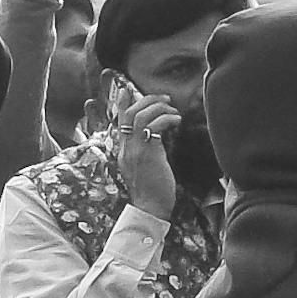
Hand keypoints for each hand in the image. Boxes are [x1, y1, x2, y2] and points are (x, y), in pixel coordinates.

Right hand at [116, 96, 181, 219]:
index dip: (121, 102)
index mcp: (123, 151)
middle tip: (164, 98)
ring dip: (158, 107)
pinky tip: (177, 121)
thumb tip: (155, 137)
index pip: (119, 121)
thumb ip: (145, 150)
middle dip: (147, 100)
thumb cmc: (152, 190)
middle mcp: (126, 148)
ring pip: (140, 116)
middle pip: (129, 113)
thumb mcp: (144, 167)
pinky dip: (167, 119)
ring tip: (172, 110)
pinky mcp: (148, 154)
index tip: (127, 89)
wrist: (150, 208)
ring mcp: (135, 150)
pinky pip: (154, 127)